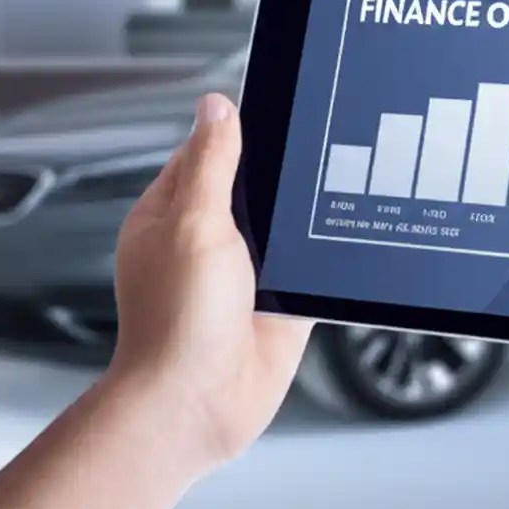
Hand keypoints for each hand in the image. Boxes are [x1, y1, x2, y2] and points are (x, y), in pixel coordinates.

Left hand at [111, 93, 312, 465]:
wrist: (200, 402)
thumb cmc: (177, 322)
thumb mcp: (194, 222)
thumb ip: (212, 163)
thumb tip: (216, 106)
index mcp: (170, 214)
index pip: (206, 152)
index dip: (240, 131)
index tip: (278, 109)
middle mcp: (205, 241)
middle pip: (253, 187)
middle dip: (281, 177)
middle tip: (316, 153)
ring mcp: (242, 274)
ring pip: (284, 227)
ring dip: (303, 220)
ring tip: (331, 195)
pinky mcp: (276, 304)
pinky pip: (307, 270)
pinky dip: (322, 260)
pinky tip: (339, 245)